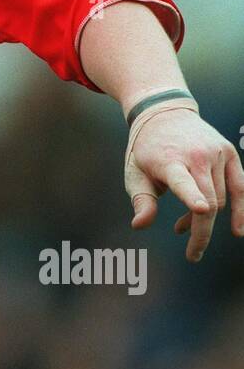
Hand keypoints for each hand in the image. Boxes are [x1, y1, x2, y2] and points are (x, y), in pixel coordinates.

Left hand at [125, 108, 243, 260]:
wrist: (164, 112)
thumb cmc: (146, 150)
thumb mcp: (135, 173)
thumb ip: (141, 200)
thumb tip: (140, 226)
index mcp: (169, 160)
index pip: (182, 180)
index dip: (192, 196)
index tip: (201, 209)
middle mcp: (196, 156)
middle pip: (208, 202)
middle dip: (201, 232)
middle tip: (192, 255)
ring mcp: (216, 153)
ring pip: (221, 199)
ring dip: (205, 219)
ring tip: (184, 226)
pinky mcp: (229, 153)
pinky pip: (241, 187)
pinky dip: (241, 209)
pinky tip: (238, 229)